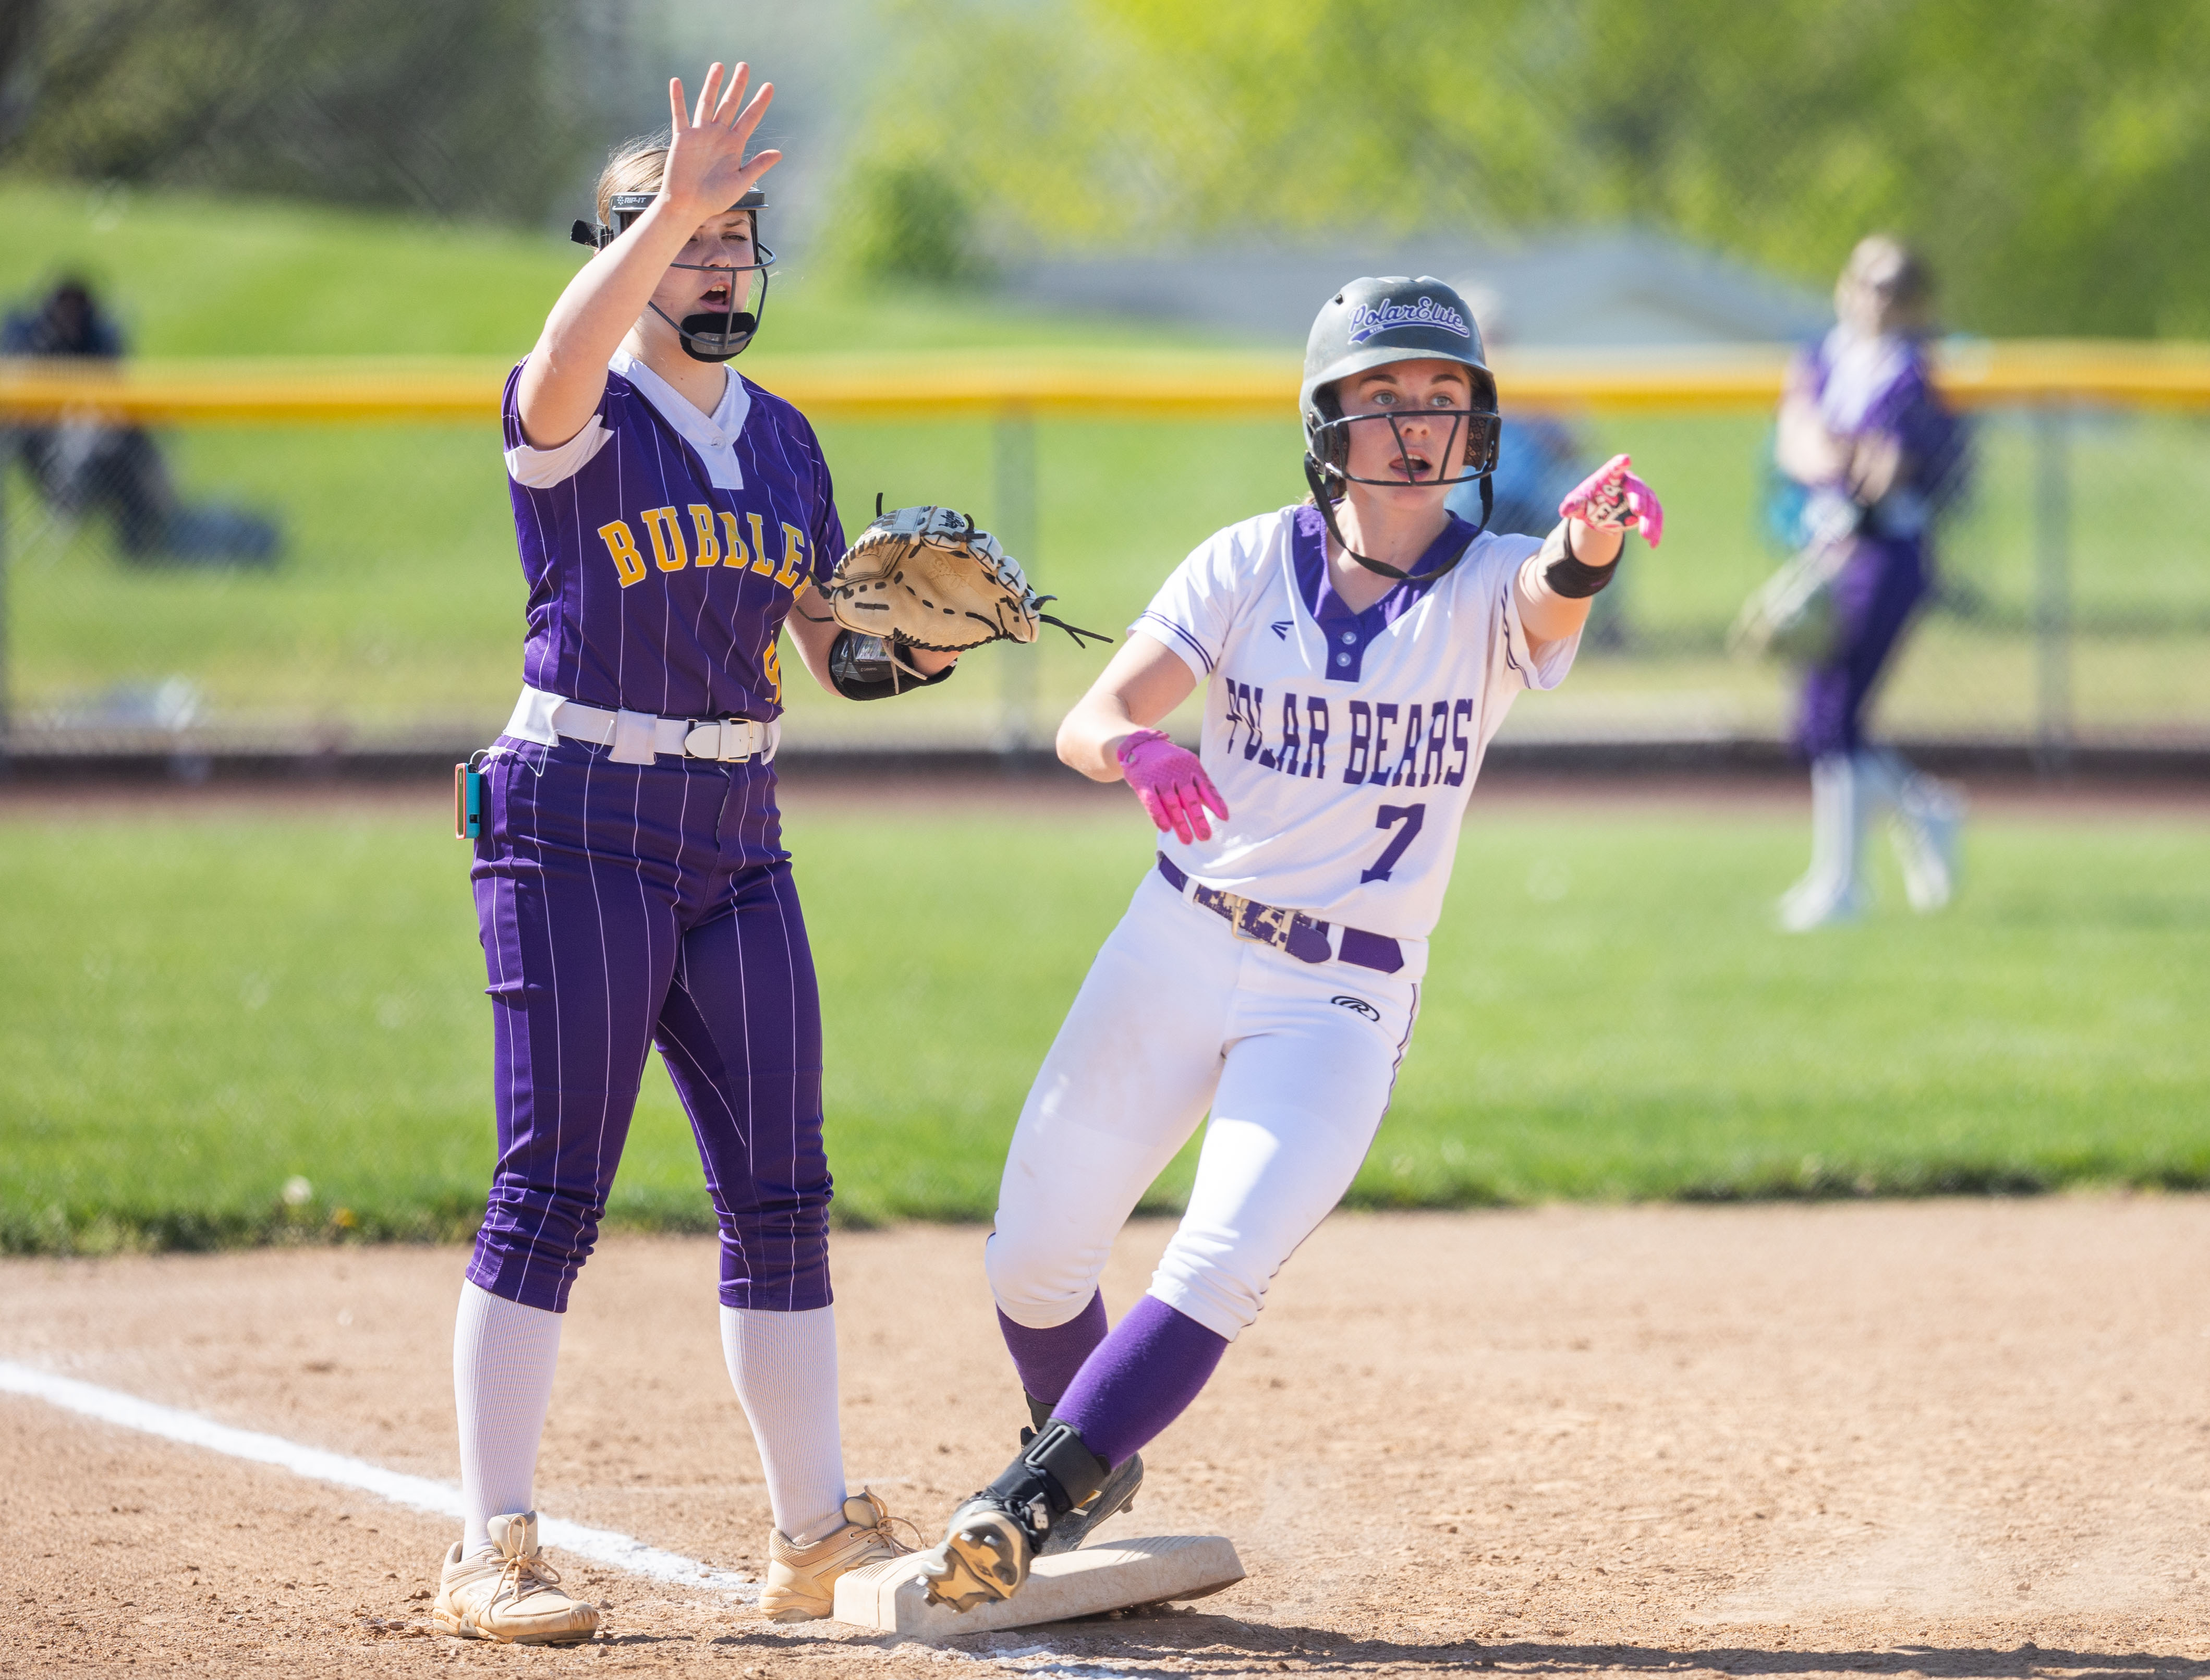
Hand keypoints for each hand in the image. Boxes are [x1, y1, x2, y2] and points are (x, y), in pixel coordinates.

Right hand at [662, 62, 780, 224]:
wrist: (688, 206)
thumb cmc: (714, 199)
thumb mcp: (740, 182)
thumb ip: (758, 166)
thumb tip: (779, 153)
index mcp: (735, 145)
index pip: (750, 118)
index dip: (760, 102)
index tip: (769, 86)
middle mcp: (718, 135)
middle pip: (730, 104)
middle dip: (737, 85)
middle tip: (744, 65)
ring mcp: (700, 134)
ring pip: (707, 103)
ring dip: (712, 85)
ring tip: (719, 66)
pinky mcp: (682, 138)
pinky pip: (679, 114)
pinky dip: (677, 99)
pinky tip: (677, 82)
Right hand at [1116, 730, 1228, 844]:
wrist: (1138, 743)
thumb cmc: (1168, 761)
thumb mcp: (1185, 765)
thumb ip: (1197, 784)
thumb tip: (1216, 807)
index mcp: (1191, 765)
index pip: (1206, 786)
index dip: (1216, 802)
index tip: (1225, 818)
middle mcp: (1176, 769)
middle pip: (1190, 797)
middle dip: (1198, 819)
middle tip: (1205, 837)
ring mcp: (1159, 775)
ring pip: (1171, 802)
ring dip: (1180, 823)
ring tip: (1187, 840)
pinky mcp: (1143, 781)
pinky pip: (1151, 801)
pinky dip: (1159, 816)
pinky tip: (1166, 829)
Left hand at [1558, 453, 1663, 548]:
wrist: (1602, 510)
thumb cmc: (1589, 501)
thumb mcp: (1578, 504)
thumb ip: (1572, 505)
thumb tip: (1565, 510)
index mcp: (1612, 476)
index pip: (1615, 469)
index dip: (1619, 465)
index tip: (1625, 460)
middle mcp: (1631, 483)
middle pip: (1637, 489)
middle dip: (1638, 499)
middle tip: (1637, 511)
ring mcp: (1644, 495)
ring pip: (1650, 506)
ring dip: (1649, 521)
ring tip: (1645, 536)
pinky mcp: (1650, 508)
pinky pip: (1656, 518)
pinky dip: (1656, 529)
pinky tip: (1653, 543)